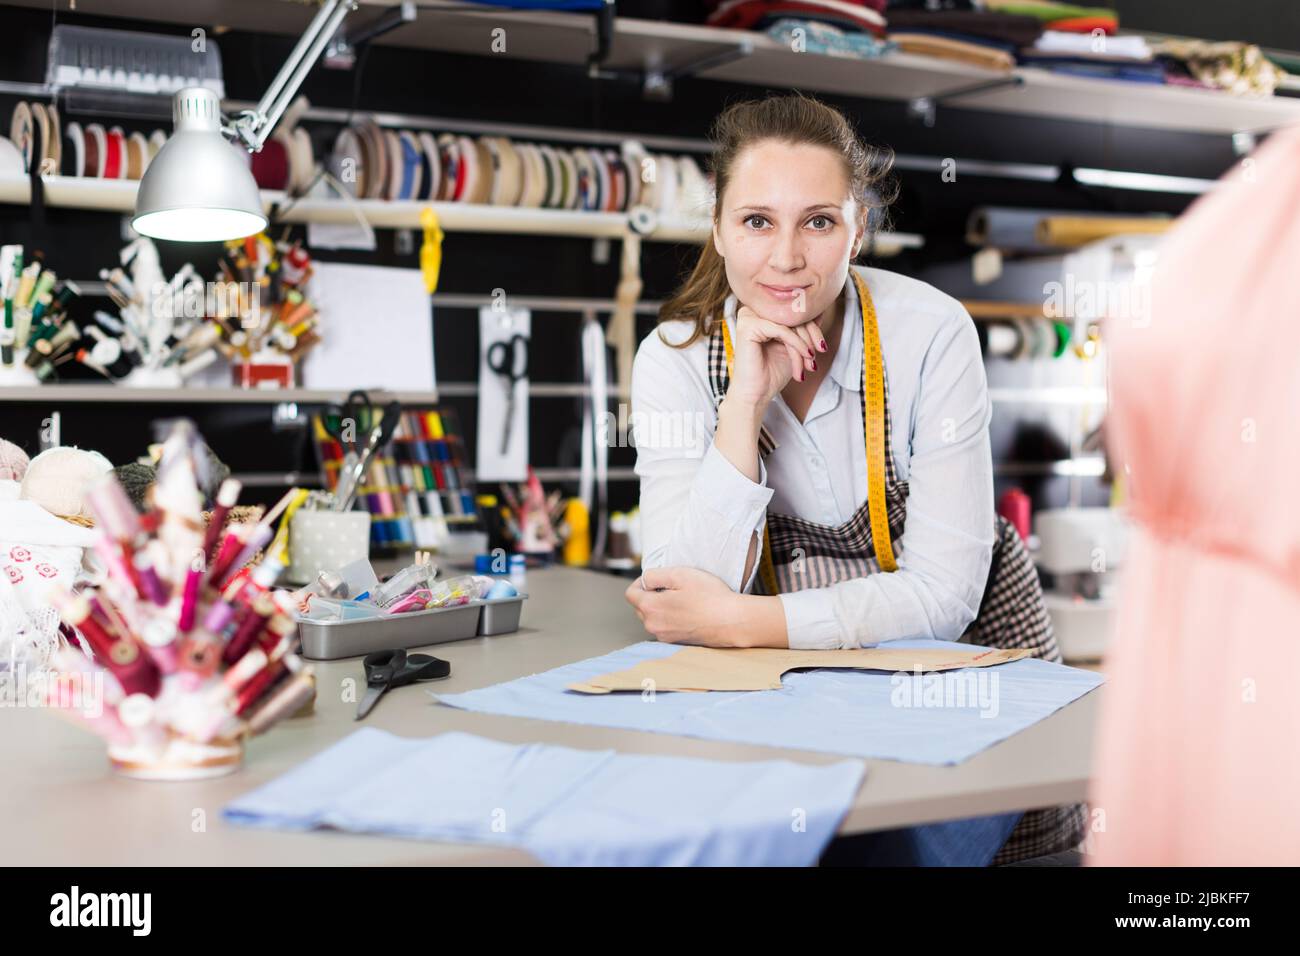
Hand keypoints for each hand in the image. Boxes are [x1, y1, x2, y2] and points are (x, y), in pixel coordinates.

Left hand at [624, 567, 750, 646]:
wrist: (732, 621)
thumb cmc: (709, 596)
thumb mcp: (679, 574)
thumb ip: (654, 575)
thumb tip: (643, 581)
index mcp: (650, 608)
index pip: (630, 594)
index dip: (640, 582)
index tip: (657, 579)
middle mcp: (653, 626)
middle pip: (640, 607)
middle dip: (651, 595)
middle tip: (673, 587)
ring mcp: (665, 636)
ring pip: (653, 617)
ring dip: (661, 607)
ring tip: (683, 599)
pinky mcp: (676, 642)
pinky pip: (665, 626)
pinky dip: (671, 618)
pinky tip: (689, 611)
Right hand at [727, 303, 827, 407]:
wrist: (755, 395)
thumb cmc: (772, 373)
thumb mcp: (795, 346)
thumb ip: (804, 327)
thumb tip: (820, 310)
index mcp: (761, 313)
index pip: (794, 311)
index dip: (813, 328)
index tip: (822, 348)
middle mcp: (753, 311)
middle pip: (792, 315)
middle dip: (810, 338)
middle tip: (815, 359)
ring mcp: (749, 316)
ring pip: (789, 322)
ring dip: (805, 345)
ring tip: (809, 364)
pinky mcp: (749, 326)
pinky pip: (783, 330)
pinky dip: (798, 344)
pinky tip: (805, 356)